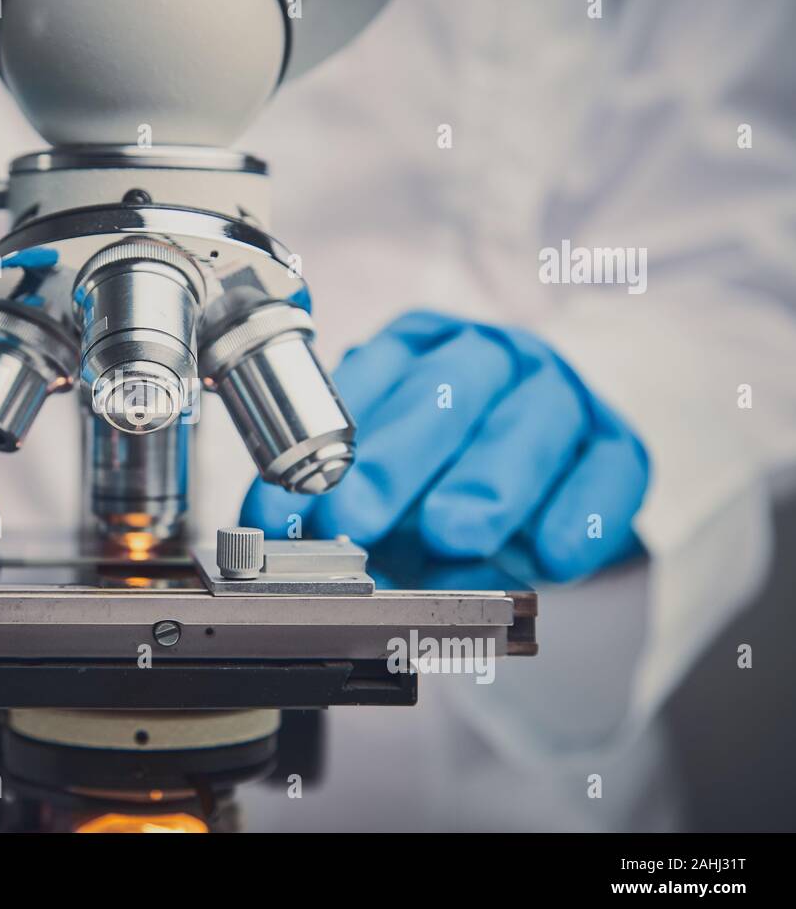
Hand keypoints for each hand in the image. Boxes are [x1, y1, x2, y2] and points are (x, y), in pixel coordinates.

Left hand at [241, 310, 649, 580]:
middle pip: (452, 385)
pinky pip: (610, 470)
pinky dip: (581, 514)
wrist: (528, 508)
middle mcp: (488, 358)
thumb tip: (290, 538)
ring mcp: (558, 394)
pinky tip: (549, 555)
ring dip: (489, 479)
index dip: (335, 439)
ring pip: (534, 417)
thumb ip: (337, 506)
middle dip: (399, 456)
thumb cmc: (433, 488)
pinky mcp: (616, 445)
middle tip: (361, 516)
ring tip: (453, 533)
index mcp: (416, 353)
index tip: (305, 496)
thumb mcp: (378, 495)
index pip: (372, 377)